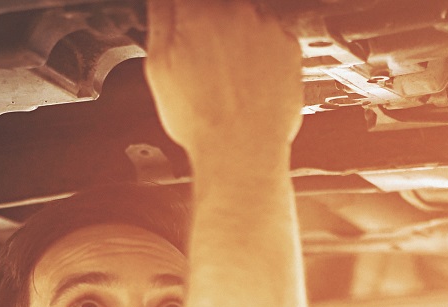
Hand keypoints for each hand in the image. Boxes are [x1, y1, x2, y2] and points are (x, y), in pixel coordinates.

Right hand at [145, 0, 302, 159]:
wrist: (241, 150)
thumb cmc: (199, 118)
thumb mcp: (159, 66)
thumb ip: (161, 18)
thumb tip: (164, 0)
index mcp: (198, 10)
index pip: (187, 0)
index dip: (183, 14)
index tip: (182, 25)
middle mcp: (236, 9)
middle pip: (218, 4)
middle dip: (208, 25)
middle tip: (200, 60)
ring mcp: (266, 26)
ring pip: (245, 19)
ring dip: (235, 38)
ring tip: (225, 78)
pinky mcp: (288, 45)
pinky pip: (269, 39)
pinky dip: (260, 54)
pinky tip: (246, 82)